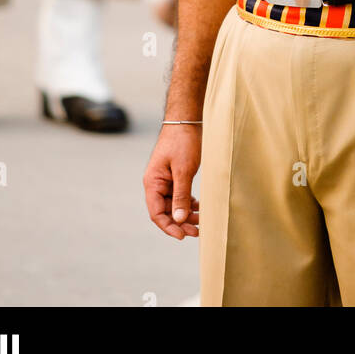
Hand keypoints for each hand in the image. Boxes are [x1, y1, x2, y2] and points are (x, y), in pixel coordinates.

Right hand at [143, 125, 201, 239]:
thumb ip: (181, 196)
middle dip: (180, 223)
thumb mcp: (183, 171)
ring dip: (186, 214)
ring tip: (201, 221)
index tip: (183, 235)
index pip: (156, 213)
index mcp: (152, 182)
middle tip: (197, 231)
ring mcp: (166, 179)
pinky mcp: (175, 175)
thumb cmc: (183, 141)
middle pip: (165, 211)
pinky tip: (199, 207)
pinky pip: (180, 195)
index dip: (168, 227)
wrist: (187, 118)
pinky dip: (189, 203)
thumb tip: (179, 220)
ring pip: (174, 204)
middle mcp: (156, 183)